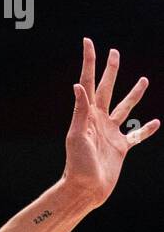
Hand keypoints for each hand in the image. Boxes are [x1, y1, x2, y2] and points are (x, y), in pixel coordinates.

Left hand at [62, 40, 158, 207]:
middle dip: (111, 70)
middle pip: (107, 89)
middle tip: (114, 52)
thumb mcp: (76, 135)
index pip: (89, 82)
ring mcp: (111, 133)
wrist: (85, 189)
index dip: (90, 62)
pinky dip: (146, 129)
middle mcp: (99, 120)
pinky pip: (136, 135)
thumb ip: (79, 110)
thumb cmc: (77, 164)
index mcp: (87, 115)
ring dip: (134, 94)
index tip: (88, 41)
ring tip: (144, 80)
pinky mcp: (121, 147)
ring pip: (125, 108)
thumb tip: (78, 85)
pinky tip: (155, 122)